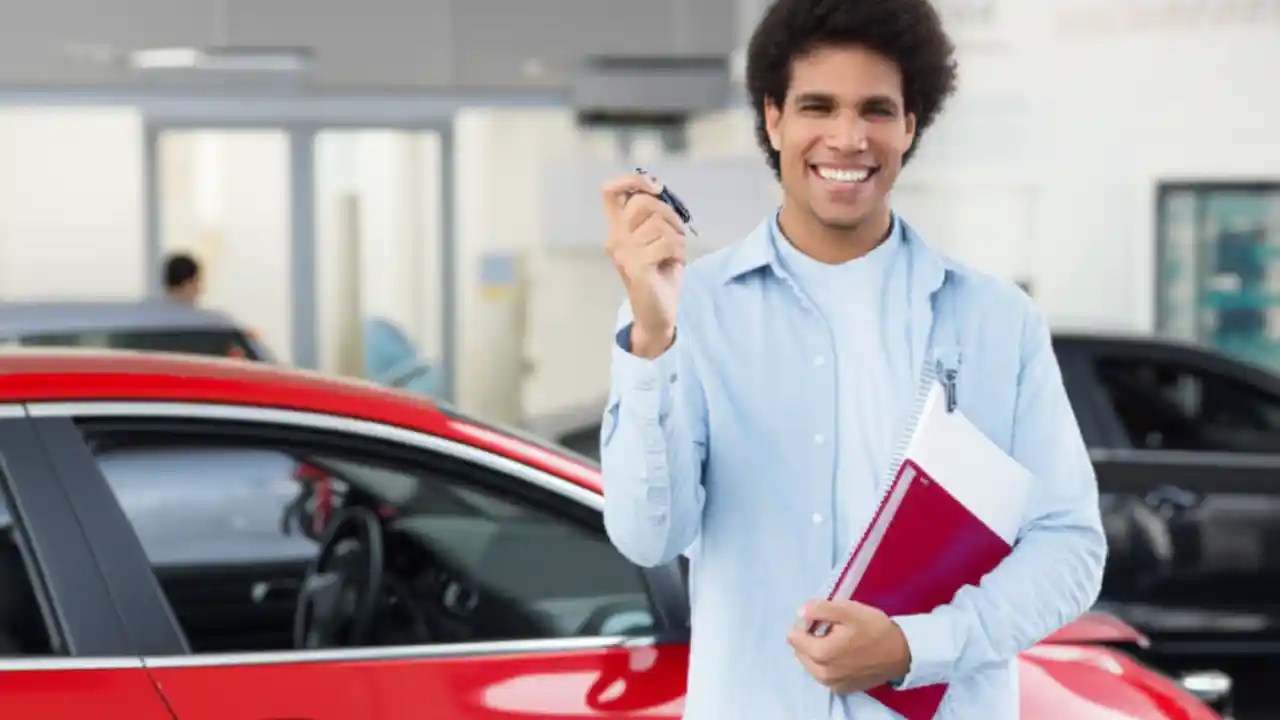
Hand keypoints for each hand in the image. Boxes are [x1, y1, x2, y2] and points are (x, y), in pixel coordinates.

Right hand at [601, 173, 687, 357]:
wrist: (657, 314)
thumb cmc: (659, 275)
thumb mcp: (656, 240)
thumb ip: (654, 217)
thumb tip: (656, 188)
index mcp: (619, 230)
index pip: (610, 192)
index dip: (631, 181)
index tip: (654, 187)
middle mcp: (616, 239)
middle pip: (642, 204)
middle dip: (669, 214)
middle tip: (677, 234)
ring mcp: (624, 253)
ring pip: (658, 224)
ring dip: (678, 237)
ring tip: (675, 254)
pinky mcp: (636, 267)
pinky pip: (666, 243)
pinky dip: (679, 251)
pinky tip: (675, 263)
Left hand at [787, 600, 911, 694]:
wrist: (900, 653)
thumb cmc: (874, 629)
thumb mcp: (848, 610)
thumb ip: (820, 609)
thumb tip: (800, 612)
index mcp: (820, 654)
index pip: (793, 637)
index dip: (806, 624)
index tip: (822, 620)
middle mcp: (821, 674)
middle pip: (800, 651)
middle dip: (810, 638)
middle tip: (831, 629)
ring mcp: (831, 685)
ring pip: (810, 663)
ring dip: (817, 650)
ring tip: (838, 640)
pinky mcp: (841, 689)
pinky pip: (822, 673)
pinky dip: (827, 663)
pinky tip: (843, 654)